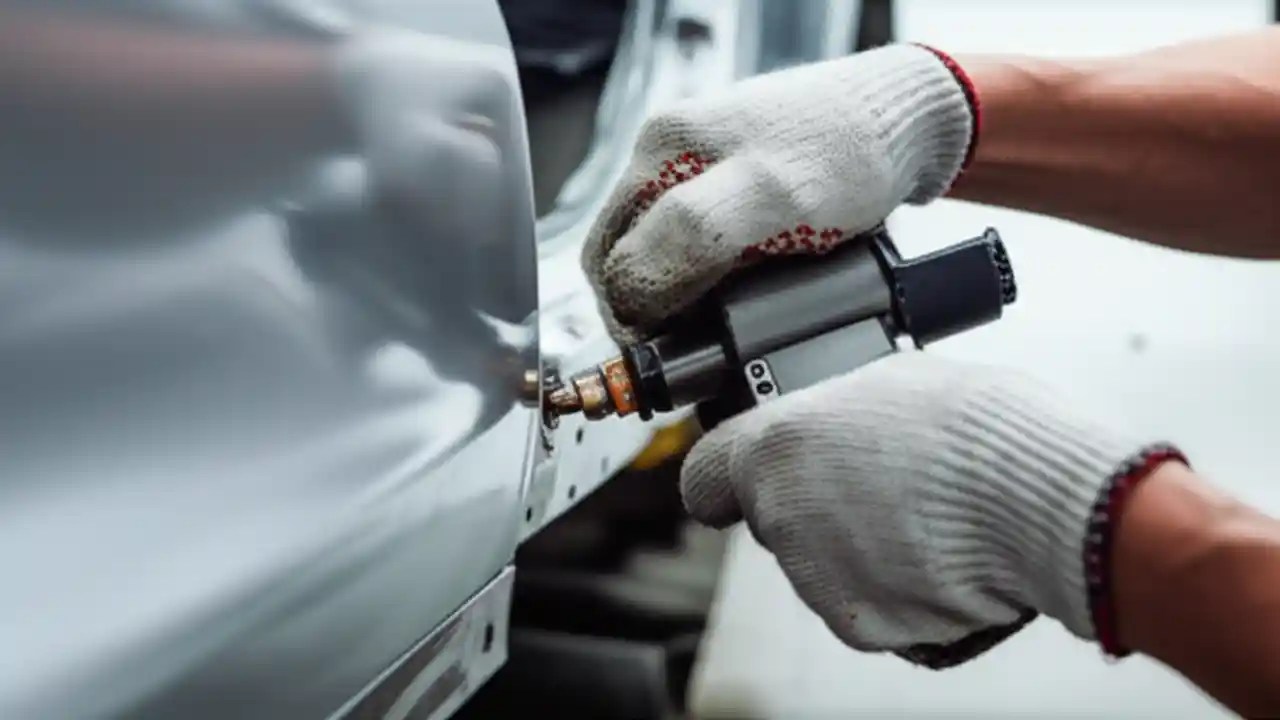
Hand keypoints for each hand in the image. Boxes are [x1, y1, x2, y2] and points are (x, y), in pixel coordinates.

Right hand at [581, 44, 974, 341]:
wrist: (903, 124)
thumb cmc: (851, 151)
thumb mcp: (772, 196)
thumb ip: (696, 236)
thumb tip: (636, 290)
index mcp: (662, 149)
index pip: (612, 258)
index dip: (632, 316)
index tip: (664, 355)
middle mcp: (667, 157)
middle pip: (619, 259)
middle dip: (641, 309)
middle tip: (679, 348)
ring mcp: (690, 172)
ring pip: (648, 256)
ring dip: (666, 297)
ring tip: (701, 325)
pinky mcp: (718, 187)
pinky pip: (682, 246)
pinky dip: (695, 279)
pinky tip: (723, 293)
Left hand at [681, 351, 1161, 666]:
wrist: (1042, 505)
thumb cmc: (978, 429)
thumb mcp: (893, 381)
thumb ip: (841, 412)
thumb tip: (843, 420)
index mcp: (774, 449)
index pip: (704, 476)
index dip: (726, 473)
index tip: (744, 471)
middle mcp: (781, 519)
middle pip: (774, 516)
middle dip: (813, 501)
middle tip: (877, 478)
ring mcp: (818, 581)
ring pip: (820, 562)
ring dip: (857, 542)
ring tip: (924, 511)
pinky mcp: (864, 627)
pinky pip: (867, 602)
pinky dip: (895, 586)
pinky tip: (939, 552)